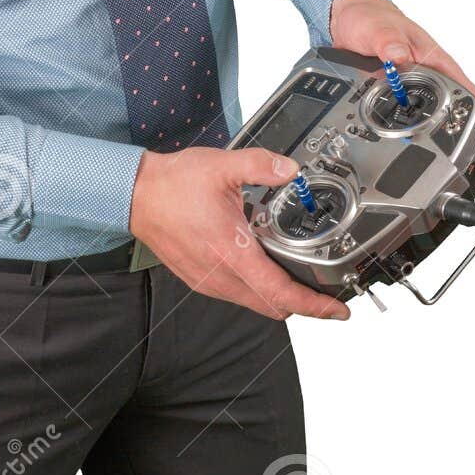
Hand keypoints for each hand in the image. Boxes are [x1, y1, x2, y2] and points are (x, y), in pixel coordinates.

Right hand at [129, 146, 351, 320]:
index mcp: (232, 253)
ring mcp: (209, 282)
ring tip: (296, 274)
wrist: (137, 196)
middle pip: (273, 307)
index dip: (314, 306)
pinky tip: (262, 264)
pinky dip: (258, 290)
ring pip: (256, 304)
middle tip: (325, 291)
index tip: (338, 309)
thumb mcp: (222, 166)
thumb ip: (261, 165)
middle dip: (303, 304)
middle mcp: (221, 276)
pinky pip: (238, 296)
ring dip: (278, 296)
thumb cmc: (173, 185)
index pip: (280, 294)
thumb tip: (290, 169)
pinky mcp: (201, 280)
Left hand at [329, 0, 474, 145]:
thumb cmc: (371, 18)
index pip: (466, 89)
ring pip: (427, 115)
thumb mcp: (377, 29)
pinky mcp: (397, 93)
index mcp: (435, 61)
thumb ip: (387, 41)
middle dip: (455, 133)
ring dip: (427, 133)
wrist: (351, 19)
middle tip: (456, 159)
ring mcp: (413, 86)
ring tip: (427, 155)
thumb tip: (397, 54)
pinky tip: (400, 142)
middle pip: (451, 109)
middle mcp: (428, 76)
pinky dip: (403, 128)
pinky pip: (405, 114)